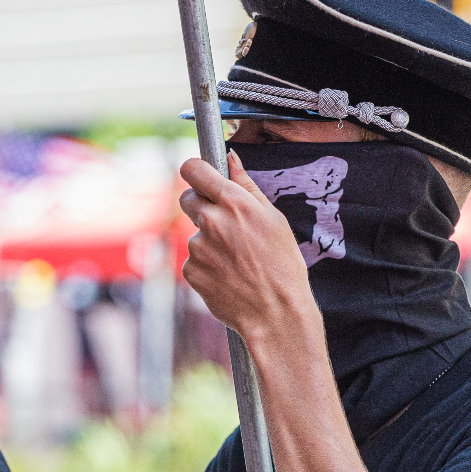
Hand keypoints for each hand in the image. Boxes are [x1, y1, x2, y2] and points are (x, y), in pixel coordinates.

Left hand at [180, 154, 320, 345]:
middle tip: (225, 226)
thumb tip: (231, 158)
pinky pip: (194, 260)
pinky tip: (229, 276)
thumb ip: (247, 186)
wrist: (276, 313)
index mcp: (234, 202)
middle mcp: (211, 221)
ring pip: (195, 234)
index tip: (201, 178)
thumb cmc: (283, 265)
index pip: (193, 169)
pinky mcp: (191, 270)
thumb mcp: (274, 219)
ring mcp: (197, 247)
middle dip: (201, 206)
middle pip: (188, 199)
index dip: (195, 172)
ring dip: (209, 242)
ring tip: (237, 261)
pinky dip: (207, 266)